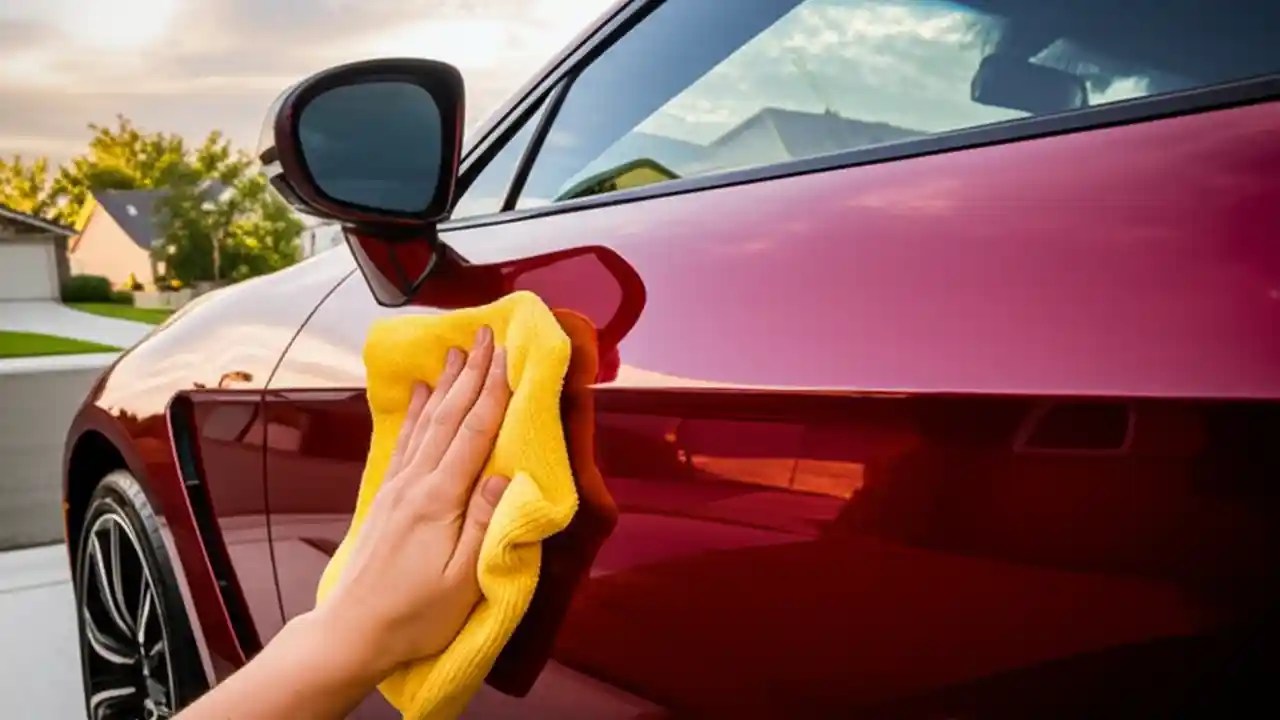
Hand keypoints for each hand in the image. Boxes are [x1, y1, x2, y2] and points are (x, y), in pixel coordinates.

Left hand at [318, 324, 511, 675]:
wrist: (354, 633)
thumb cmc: (417, 615)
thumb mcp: (463, 580)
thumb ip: (485, 524)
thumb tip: (506, 474)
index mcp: (441, 500)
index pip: (474, 433)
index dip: (493, 391)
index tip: (508, 355)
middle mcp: (417, 483)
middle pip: (450, 416)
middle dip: (471, 373)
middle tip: (487, 334)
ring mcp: (399, 488)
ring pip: (427, 422)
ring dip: (446, 383)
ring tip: (458, 351)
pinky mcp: (389, 498)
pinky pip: (406, 442)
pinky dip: (416, 412)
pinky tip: (421, 393)